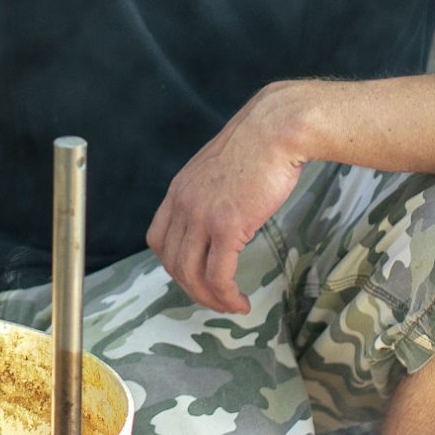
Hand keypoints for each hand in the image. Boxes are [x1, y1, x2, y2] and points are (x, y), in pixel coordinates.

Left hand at [145, 84, 313, 312]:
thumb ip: (210, 193)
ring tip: (231, 305)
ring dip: (210, 298)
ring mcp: (202, 215)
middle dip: (193, 288)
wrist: (276, 129)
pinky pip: (218, 275)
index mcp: (179, 190)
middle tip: (216, 299)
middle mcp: (183, 204)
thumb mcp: (219, 169)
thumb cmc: (259, 146)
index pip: (158, 239)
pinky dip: (226, 295)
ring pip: (192, 274)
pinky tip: (240, 301)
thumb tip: (221, 214)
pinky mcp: (227, 225)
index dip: (173, 264)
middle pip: (173, 262)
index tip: (194, 275)